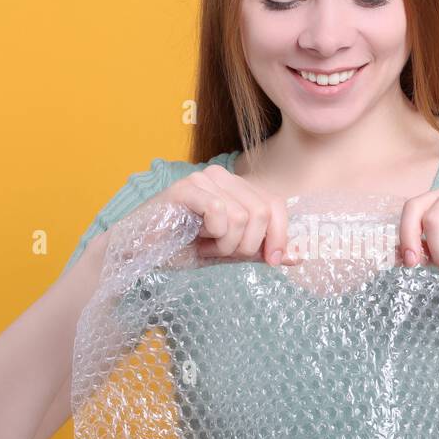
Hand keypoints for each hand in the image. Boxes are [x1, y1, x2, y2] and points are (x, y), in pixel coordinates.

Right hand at [154, 164, 296, 265]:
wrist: (139, 253)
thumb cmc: (181, 249)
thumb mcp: (229, 252)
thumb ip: (261, 250)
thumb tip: (300, 256)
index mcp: (237, 188)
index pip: (276, 205)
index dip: (280, 235)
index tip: (273, 261)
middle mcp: (224, 176)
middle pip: (263, 212)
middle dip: (248, 245)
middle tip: (222, 252)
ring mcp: (205, 179)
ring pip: (244, 216)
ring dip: (226, 244)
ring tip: (204, 245)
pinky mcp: (187, 187)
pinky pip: (221, 213)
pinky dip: (213, 234)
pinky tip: (195, 237)